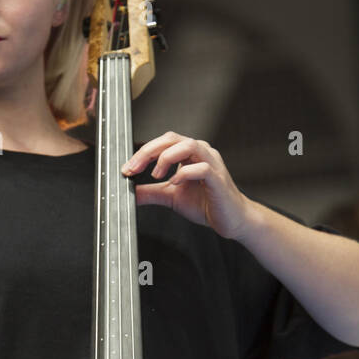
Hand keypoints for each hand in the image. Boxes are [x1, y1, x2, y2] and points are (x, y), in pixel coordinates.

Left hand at [121, 132, 250, 239]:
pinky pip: (202, 168)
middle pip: (172, 138)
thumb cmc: (207, 204)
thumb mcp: (171, 197)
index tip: (127, 168)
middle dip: (149, 151)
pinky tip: (174, 183)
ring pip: (188, 145)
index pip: (163, 142)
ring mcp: (212, 163)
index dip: (143, 152)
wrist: (230, 219)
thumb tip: (130, 192)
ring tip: (156, 174)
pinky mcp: (218, 179)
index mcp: (189, 154)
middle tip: (133, 168)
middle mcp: (201, 153)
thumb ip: (151, 192)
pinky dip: (185, 173)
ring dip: (167, 157)